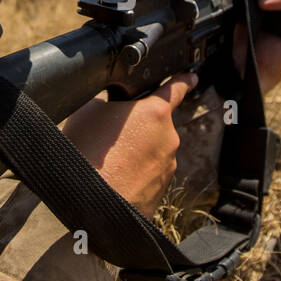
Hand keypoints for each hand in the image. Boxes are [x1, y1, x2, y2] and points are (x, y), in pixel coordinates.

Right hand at [61, 72, 196, 218]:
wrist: (89, 204)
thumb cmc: (88, 153)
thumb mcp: (88, 111)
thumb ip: (109, 100)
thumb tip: (113, 104)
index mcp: (156, 113)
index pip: (176, 88)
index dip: (183, 79)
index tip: (192, 77)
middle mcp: (169, 139)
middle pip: (154, 124)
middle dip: (137, 127)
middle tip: (109, 137)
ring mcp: (167, 168)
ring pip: (150, 151)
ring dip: (134, 153)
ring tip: (106, 162)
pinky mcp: (161, 191)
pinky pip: (148, 175)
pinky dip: (133, 174)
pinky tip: (112, 178)